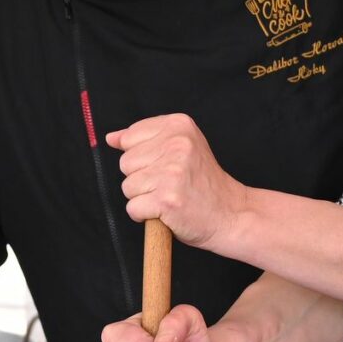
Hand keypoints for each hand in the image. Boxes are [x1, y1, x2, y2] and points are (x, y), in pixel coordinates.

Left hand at [106, 114, 249, 250]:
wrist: (231, 213)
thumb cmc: (202, 183)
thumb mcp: (180, 148)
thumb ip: (145, 139)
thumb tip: (111, 138)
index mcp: (179, 125)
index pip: (129, 137)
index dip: (141, 158)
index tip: (163, 165)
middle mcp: (177, 144)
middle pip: (125, 163)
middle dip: (141, 178)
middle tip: (168, 184)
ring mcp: (172, 172)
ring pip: (127, 186)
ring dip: (143, 198)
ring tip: (168, 197)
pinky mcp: (167, 199)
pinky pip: (133, 208)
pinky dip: (144, 215)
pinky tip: (165, 211)